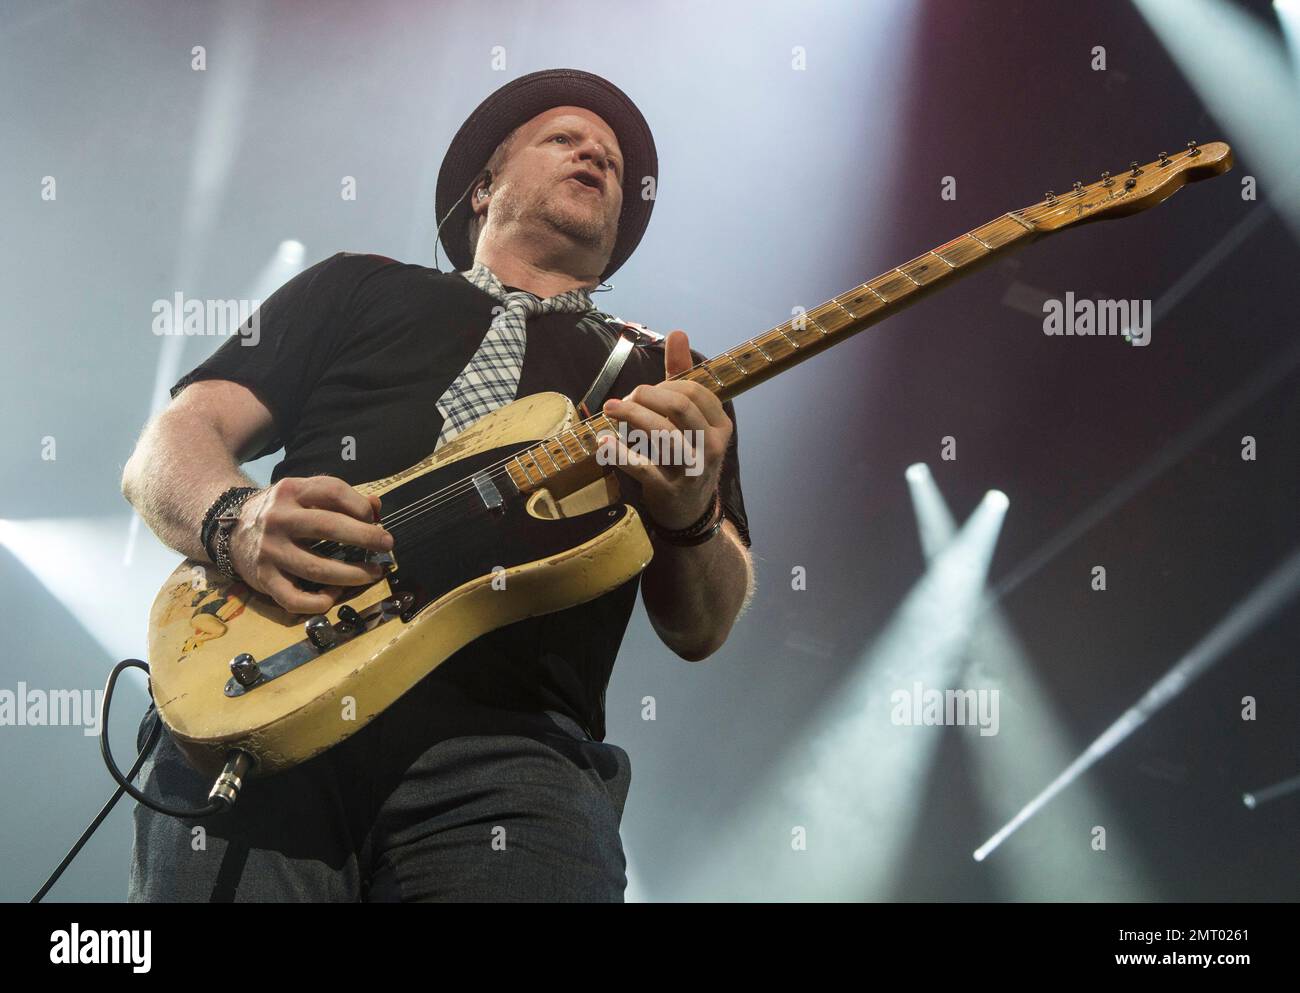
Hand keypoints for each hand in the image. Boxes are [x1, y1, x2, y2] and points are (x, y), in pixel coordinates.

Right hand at [227, 476, 393, 613]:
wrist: (230, 530)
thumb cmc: (281, 512)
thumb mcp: (304, 495)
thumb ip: (339, 497)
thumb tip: (376, 507)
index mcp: (291, 491)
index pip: (332, 491)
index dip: (359, 505)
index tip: (374, 518)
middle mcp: (278, 519)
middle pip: (328, 527)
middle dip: (364, 537)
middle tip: (386, 545)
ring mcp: (270, 551)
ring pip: (316, 567)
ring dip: (351, 574)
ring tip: (373, 574)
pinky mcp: (264, 579)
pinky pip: (294, 599)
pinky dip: (318, 602)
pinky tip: (334, 597)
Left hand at [600, 329, 730, 530]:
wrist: (689, 510)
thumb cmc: (687, 454)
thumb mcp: (690, 418)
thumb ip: (682, 376)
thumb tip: (679, 332)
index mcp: (720, 424)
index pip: (693, 391)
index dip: (664, 385)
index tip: (645, 393)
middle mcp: (711, 445)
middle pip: (678, 407)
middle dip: (646, 396)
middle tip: (623, 400)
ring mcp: (692, 469)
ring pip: (661, 434)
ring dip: (630, 417)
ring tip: (609, 410)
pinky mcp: (669, 489)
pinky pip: (642, 468)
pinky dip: (618, 454)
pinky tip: (601, 441)